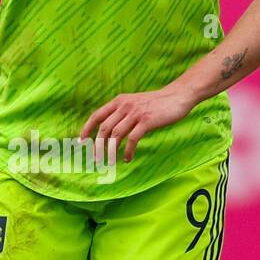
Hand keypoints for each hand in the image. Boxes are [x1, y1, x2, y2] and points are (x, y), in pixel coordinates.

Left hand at [78, 85, 194, 163]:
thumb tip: (110, 129)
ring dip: (111, 152)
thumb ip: (122, 112)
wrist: (177, 96)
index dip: (87, 129)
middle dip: (98, 146)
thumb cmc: (156, 103)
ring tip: (111, 162)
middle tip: (96, 160)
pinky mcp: (146, 121)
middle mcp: (124, 106)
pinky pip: (132, 139)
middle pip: (104, 129)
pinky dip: (127, 151)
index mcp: (119, 101)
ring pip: (116, 135)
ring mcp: (135, 113)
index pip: (96, 116)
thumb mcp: (135, 102)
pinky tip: (127, 158)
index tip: (81, 142)